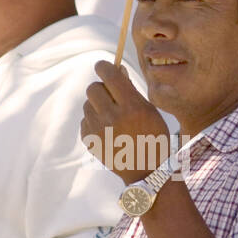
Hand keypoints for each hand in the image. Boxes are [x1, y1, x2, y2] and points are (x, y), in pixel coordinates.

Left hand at [81, 60, 169, 184]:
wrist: (146, 171)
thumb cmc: (152, 137)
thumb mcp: (150, 111)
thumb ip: (131, 90)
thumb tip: (116, 70)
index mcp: (131, 107)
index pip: (109, 75)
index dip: (104, 67)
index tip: (103, 66)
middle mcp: (112, 117)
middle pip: (93, 88)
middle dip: (101, 88)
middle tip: (110, 96)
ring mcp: (99, 131)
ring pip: (87, 105)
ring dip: (97, 106)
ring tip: (112, 118)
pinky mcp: (90, 141)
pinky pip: (85, 121)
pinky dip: (93, 122)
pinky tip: (107, 131)